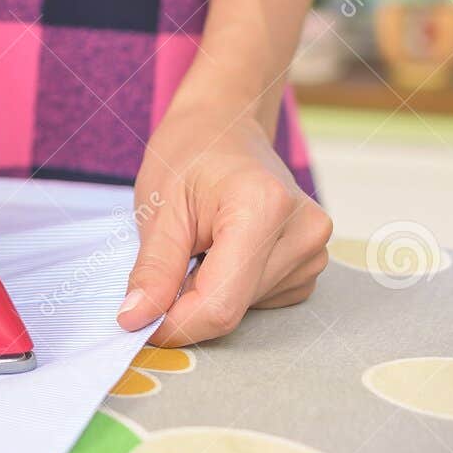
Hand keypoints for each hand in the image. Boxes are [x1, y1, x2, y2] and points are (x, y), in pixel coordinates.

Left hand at [118, 102, 331, 345]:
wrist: (225, 126)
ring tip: (200, 245)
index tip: (138, 323)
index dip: (175, 325)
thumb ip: (153, 269)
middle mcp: (303, 230)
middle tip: (166, 267)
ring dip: (209, 293)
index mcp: (264, 207)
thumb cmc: (190, 154)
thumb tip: (137, 320)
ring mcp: (315, 248)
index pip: (219, 304)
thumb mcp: (159, 208)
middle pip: (232, 308)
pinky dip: (231, 288)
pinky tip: (224, 251)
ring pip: (245, 309)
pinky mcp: (312, 261)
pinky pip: (260, 300)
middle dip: (187, 304)